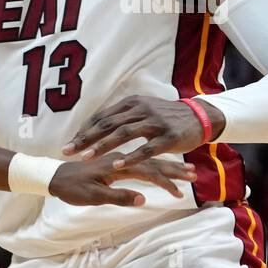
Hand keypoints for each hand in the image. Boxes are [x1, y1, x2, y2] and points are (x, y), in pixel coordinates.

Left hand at [49, 153, 196, 206]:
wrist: (54, 177)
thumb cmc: (72, 187)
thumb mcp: (93, 195)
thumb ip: (118, 196)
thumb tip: (143, 199)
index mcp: (116, 164)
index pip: (147, 170)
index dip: (165, 181)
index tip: (181, 190)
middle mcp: (120, 158)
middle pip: (153, 163)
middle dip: (174, 171)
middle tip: (194, 176)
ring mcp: (119, 160)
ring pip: (148, 162)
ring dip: (168, 169)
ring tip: (188, 173)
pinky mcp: (116, 164)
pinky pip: (140, 163)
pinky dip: (155, 169)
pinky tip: (165, 172)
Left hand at [62, 95, 225, 167]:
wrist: (200, 117)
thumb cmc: (165, 118)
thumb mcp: (142, 111)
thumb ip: (122, 118)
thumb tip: (96, 126)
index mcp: (132, 103)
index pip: (102, 117)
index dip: (84, 130)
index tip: (70, 143)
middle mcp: (141, 109)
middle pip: (107, 124)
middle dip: (85, 139)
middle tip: (67, 151)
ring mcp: (155, 123)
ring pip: (123, 134)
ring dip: (102, 146)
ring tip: (86, 157)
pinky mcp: (168, 137)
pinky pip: (146, 148)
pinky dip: (130, 156)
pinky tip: (116, 163)